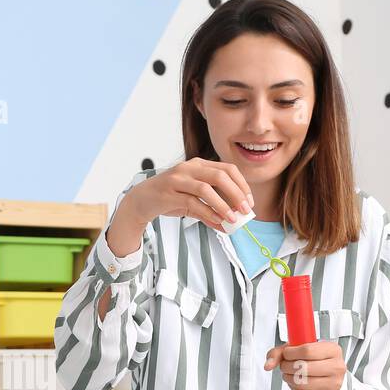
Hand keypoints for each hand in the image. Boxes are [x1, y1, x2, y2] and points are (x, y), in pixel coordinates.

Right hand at [122, 156, 254, 230]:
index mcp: (199, 165)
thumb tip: (229, 224)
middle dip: (236, 194)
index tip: (249, 202)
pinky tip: (216, 222)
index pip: (228, 169)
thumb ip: (210, 210)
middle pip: (220, 176)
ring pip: (206, 189)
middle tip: (245, 211)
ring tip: (232, 219)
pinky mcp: (169, 193)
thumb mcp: (192, 201)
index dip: (242, 185)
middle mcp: (189, 168)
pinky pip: (192, 203)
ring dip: (222, 205)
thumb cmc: (168, 198)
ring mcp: (178, 179)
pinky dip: (207, 213)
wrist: (140, 201)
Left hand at [265, 341, 345, 389]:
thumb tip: (267, 365)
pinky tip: (295, 382)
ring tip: (288, 373)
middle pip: (303, 367)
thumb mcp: (300, 350)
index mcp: (333, 349)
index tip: (287, 354)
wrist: (330, 378)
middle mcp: (337, 366)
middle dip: (287, 366)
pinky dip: (293, 387)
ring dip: (288, 377)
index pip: (307, 350)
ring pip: (301, 382)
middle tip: (284, 365)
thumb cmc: (314, 360)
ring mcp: (334, 383)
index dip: (291, 353)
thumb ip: (280, 352)